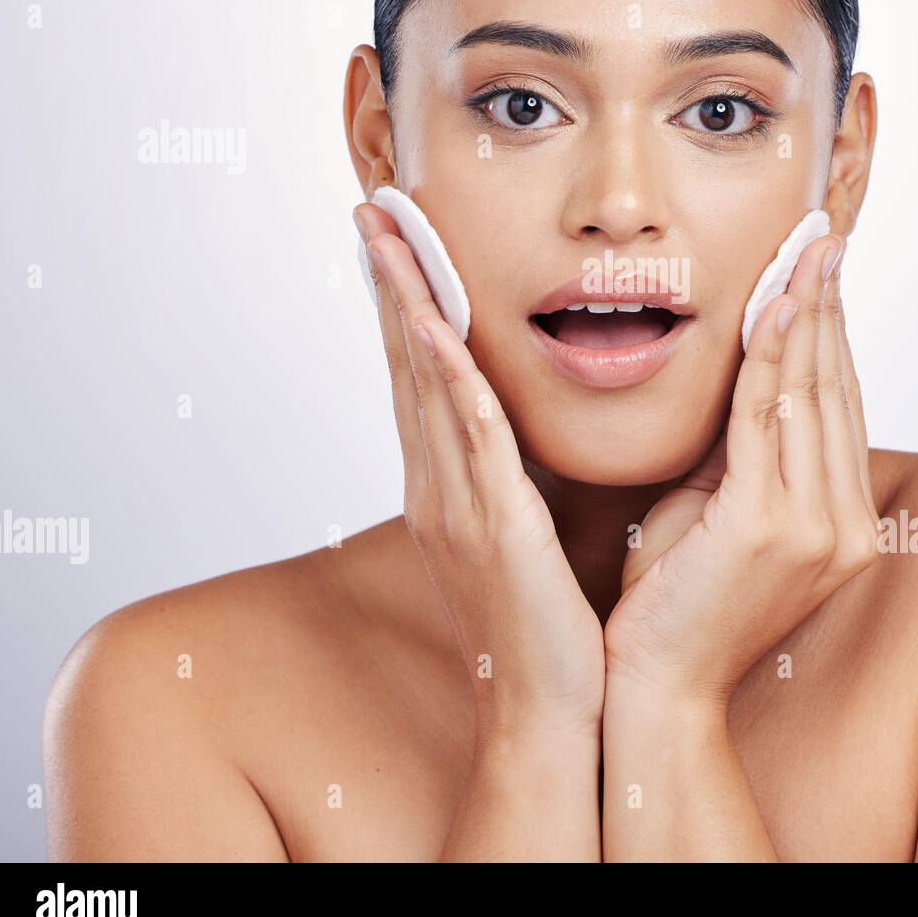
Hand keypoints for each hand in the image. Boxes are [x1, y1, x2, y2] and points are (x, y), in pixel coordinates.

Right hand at [355, 202, 605, 745]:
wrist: (545, 708)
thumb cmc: (546, 620)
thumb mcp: (525, 530)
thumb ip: (517, 472)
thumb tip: (530, 419)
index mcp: (449, 484)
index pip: (422, 374)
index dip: (405, 302)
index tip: (396, 240)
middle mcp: (438, 484)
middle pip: (407, 362)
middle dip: (389, 282)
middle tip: (371, 208)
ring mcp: (456, 504)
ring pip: (426, 384)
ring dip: (405, 305)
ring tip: (387, 236)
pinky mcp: (492, 527)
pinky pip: (469, 439)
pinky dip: (447, 379)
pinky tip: (434, 329)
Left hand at [603, 231, 878, 708]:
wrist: (654, 684)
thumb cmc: (676, 599)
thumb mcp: (719, 512)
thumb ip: (742, 454)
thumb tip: (744, 382)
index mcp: (842, 522)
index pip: (839, 405)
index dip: (831, 332)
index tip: (820, 271)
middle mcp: (845, 523)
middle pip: (836, 387)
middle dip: (827, 304)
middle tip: (823, 237)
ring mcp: (815, 527)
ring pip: (810, 393)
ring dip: (803, 313)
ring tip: (803, 251)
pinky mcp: (769, 526)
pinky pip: (766, 418)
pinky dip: (768, 356)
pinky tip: (769, 304)